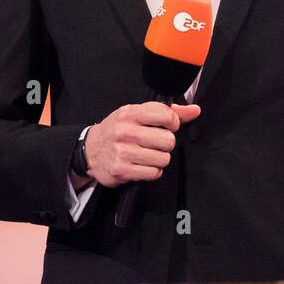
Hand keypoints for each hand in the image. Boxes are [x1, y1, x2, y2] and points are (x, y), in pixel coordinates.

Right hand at [82, 101, 200, 188]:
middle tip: (155, 143)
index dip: (173, 123)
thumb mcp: (136, 114)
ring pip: (163, 159)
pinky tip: (142, 165)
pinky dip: (151, 171)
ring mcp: (123, 152)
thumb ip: (166, 112)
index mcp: (131, 113)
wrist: (89, 150)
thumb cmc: (116, 131)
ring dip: (159, 159)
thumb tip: (194, 110)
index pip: (167, 115)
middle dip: (166, 144)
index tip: (167, 127)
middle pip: (168, 140)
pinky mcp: (122, 170)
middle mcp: (126, 131)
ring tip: (147, 155)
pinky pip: (153, 173)